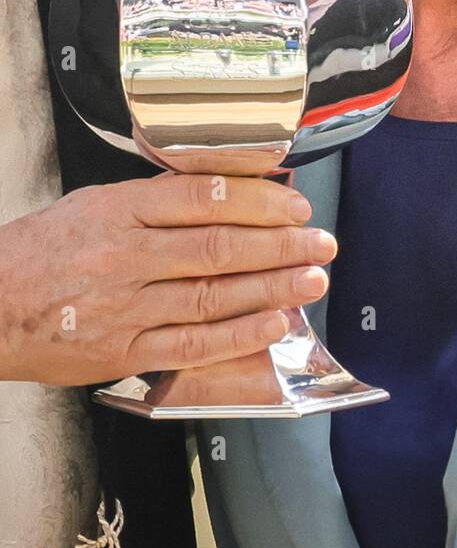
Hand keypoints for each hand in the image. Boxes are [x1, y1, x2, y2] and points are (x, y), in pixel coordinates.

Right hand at [0, 172, 336, 384]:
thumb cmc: (43, 251)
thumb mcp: (95, 204)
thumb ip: (157, 201)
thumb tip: (229, 194)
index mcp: (119, 210)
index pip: (203, 197)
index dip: (259, 202)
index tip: (296, 207)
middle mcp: (125, 255)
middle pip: (218, 246)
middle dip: (281, 245)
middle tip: (322, 242)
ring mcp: (125, 307)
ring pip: (213, 295)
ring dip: (272, 288)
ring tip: (313, 281)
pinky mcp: (122, 353)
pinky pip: (191, 345)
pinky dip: (238, 335)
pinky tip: (275, 323)